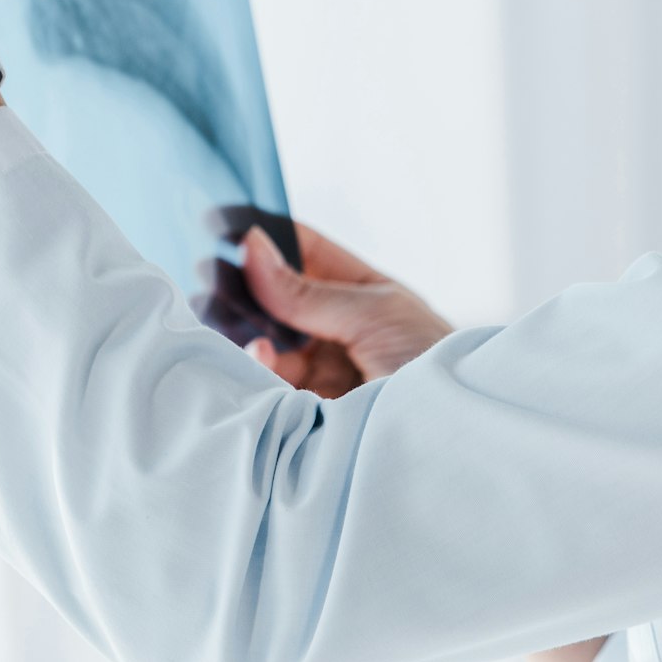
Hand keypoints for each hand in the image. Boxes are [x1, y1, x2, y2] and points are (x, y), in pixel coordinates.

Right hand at [233, 223, 453, 395]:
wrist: (450, 437)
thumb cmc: (432, 361)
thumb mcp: (373, 313)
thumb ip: (308, 291)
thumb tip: (252, 248)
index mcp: (363, 294)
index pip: (307, 254)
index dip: (270, 238)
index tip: (222, 224)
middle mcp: (339, 330)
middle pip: (279, 302)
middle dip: (248, 292)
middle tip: (211, 280)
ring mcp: (324, 371)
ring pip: (269, 345)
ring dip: (251, 334)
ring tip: (252, 333)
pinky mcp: (308, 413)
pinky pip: (270, 385)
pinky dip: (257, 370)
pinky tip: (258, 357)